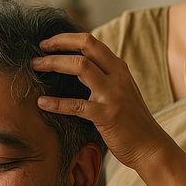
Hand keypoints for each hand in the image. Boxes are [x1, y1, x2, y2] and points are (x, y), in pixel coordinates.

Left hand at [33, 32, 171, 171]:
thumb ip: (105, 78)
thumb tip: (75, 68)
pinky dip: (56, 103)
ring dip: (54, 64)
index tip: (48, 43)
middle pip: (86, 46)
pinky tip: (41, 103)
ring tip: (35, 67)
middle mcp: (118, 76)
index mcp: (120, 69)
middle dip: (59, 43)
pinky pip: (76, 105)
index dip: (67, 38)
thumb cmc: (132, 122)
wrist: (150, 147)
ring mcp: (113, 94)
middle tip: (39, 49)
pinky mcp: (107, 115)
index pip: (91, 42)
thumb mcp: (122, 92)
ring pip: (80, 67)